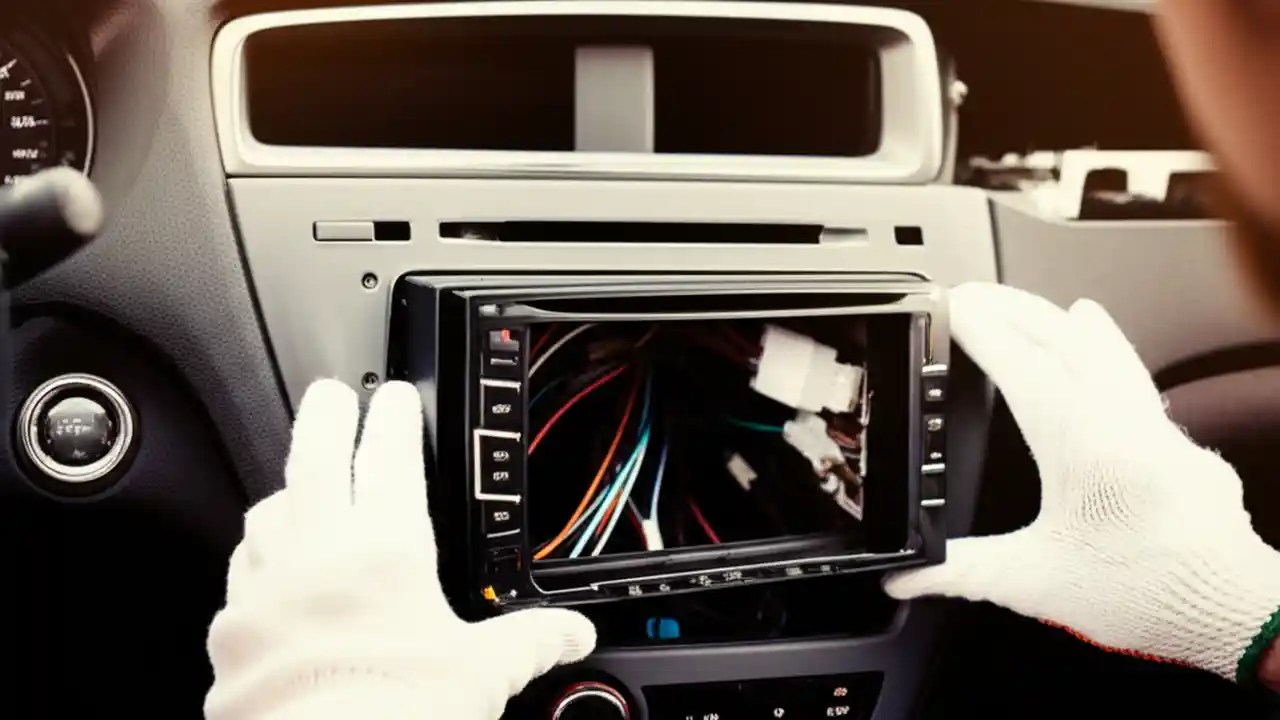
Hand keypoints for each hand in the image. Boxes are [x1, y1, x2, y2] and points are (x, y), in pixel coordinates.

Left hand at [205, 380, 595, 718]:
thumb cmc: (396, 716)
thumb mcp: (481, 674)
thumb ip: (529, 641)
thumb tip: (572, 633)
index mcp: (385, 549)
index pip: (389, 456)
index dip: (394, 417)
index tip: (395, 397)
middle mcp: (317, 553)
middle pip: (313, 456)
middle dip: (324, 416)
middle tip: (331, 394)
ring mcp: (264, 588)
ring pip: (267, 512)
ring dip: (287, 490)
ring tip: (300, 488)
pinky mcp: (229, 632)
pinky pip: (240, 576)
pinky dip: (257, 560)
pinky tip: (270, 574)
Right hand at [884, 283, 1279, 681]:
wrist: (1235, 613)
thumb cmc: (1152, 594)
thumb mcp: (1034, 582)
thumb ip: (959, 572)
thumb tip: (905, 576)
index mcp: (1084, 446)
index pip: (1022, 365)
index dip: (982, 330)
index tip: (953, 305)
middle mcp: (1125, 425)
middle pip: (1066, 343)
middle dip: (1015, 311)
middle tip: (976, 295)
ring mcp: (1157, 430)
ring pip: (1110, 354)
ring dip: (1064, 325)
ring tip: (1041, 307)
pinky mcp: (1178, 447)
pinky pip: (1137, 379)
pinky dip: (1111, 352)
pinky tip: (1107, 351)